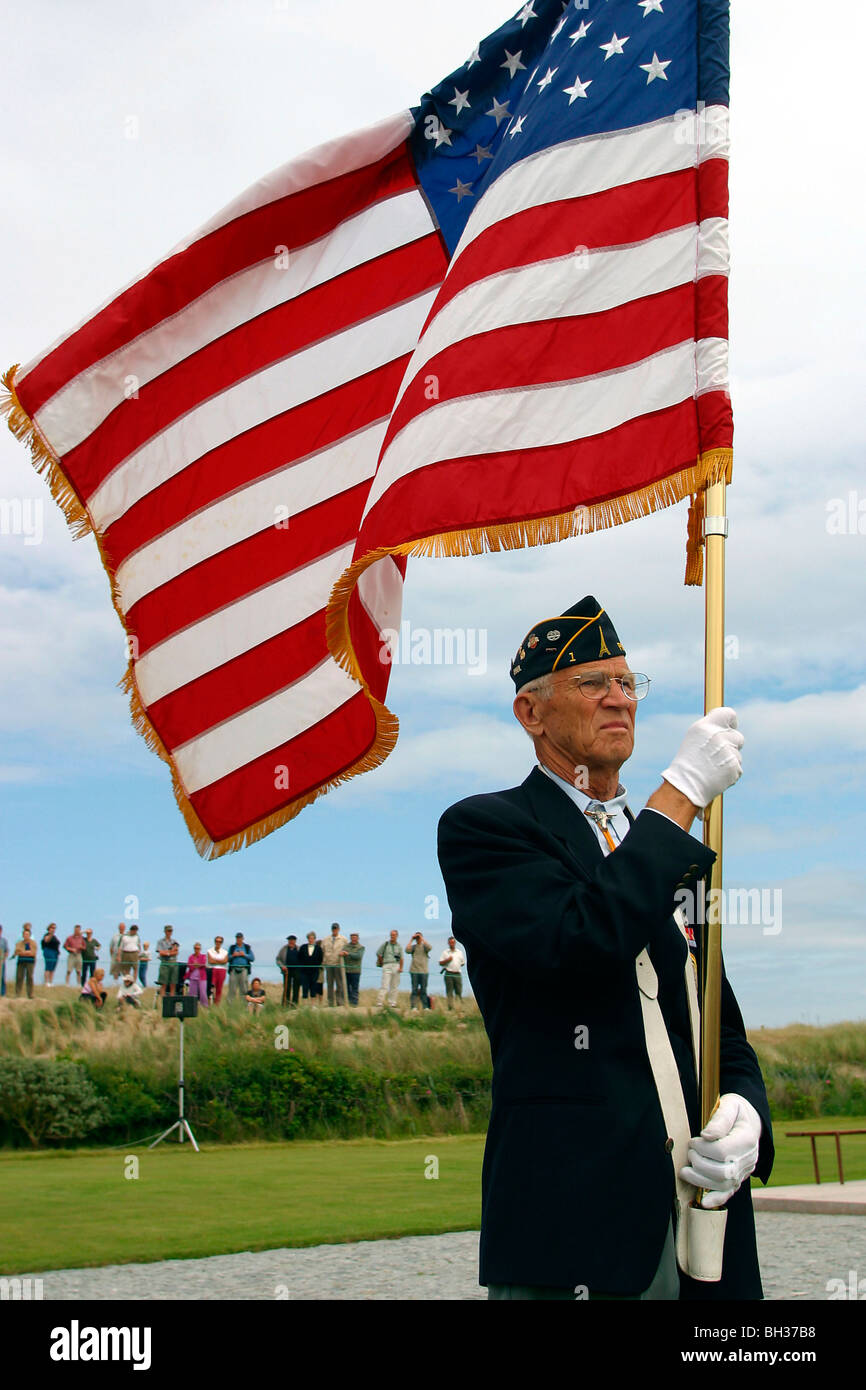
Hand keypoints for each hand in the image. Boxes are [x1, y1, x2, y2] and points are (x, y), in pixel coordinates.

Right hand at [661, 707, 743, 809]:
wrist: (686, 786)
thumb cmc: (688, 762)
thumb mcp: (695, 739)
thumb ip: (712, 730)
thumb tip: (728, 726)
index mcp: (705, 727)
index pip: (728, 714)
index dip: (731, 721)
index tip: (730, 727)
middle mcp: (717, 736)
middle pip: (737, 736)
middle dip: (731, 745)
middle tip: (717, 754)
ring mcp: (727, 752)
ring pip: (738, 754)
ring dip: (730, 760)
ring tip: (714, 767)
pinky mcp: (734, 766)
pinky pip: (738, 767)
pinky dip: (730, 772)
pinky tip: (717, 776)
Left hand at [679, 1093, 761, 1208]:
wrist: (751, 1121)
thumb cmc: (737, 1112)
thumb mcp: (730, 1106)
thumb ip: (720, 1119)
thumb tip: (706, 1136)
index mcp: (748, 1139)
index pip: (722, 1151)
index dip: (703, 1148)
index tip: (694, 1141)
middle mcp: (748, 1159)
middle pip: (723, 1172)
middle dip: (700, 1164)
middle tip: (689, 1153)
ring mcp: (744, 1171)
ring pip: (723, 1184)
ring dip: (700, 1180)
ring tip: (685, 1171)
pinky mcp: (739, 1178)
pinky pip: (729, 1192)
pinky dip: (716, 1198)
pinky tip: (703, 1201)